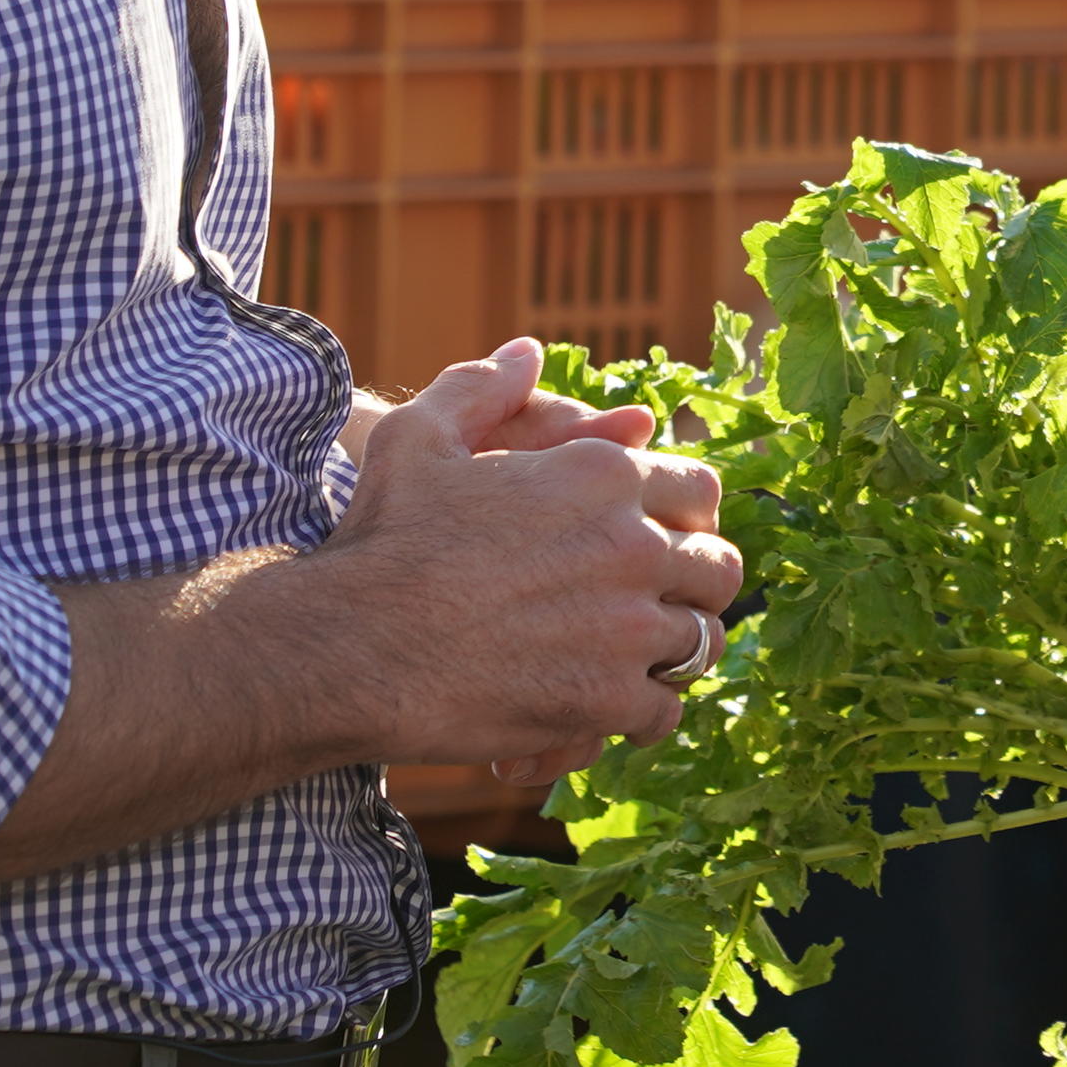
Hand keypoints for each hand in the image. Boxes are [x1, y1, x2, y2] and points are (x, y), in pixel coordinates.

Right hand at [319, 340, 737, 783]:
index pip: (701, 491)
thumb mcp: (419, 438)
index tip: (664, 540)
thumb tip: (528, 352)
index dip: (686, 518)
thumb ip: (481, 386)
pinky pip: (664, 712)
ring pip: (702, 642)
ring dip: (676, 652)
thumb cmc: (380, 539)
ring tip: (644, 659)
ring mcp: (626, 628)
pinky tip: (611, 710)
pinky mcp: (607, 700)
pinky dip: (643, 714)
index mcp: (602, 476)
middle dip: (697, 587)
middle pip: (720, 568)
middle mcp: (631, 546)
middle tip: (664, 606)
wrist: (347, 644)